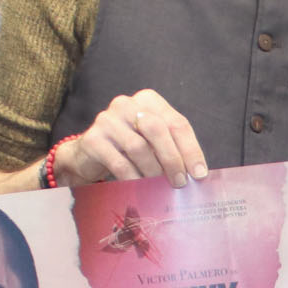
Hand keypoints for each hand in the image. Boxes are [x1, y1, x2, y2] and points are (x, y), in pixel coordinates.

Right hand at [59, 90, 207, 186]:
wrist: (87, 155)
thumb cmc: (128, 149)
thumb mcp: (153, 143)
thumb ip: (173, 149)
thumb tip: (197, 174)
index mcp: (148, 100)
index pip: (177, 123)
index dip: (191, 150)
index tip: (199, 174)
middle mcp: (126, 104)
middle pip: (157, 130)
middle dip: (172, 159)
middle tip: (180, 182)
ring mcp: (107, 120)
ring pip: (138, 147)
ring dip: (153, 171)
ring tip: (159, 186)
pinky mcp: (92, 139)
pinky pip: (119, 162)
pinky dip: (134, 178)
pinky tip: (140, 187)